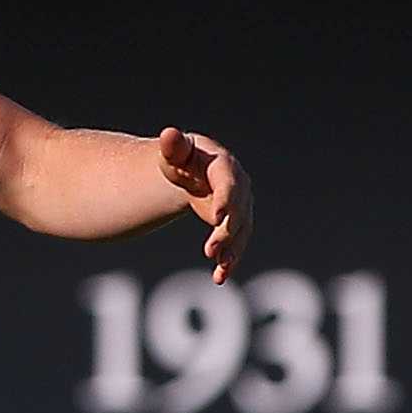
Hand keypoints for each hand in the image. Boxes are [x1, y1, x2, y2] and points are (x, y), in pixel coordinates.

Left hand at [156, 126, 251, 283]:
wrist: (192, 172)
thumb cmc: (180, 160)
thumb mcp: (173, 154)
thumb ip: (172, 146)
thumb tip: (168, 134)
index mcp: (224, 166)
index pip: (229, 184)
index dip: (226, 200)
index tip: (217, 218)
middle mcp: (239, 185)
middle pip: (239, 210)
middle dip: (227, 232)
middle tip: (210, 250)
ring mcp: (241, 205)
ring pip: (242, 230)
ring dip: (233, 251)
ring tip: (220, 269)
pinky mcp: (237, 223)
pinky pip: (237, 243)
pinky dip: (230, 261)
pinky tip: (220, 278)